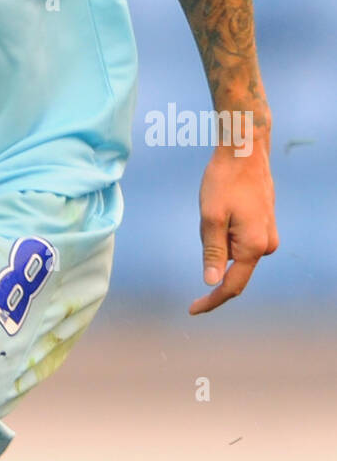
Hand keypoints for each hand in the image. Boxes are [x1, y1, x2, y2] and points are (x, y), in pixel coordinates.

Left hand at [190, 146, 277, 314]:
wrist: (245, 152)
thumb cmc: (225, 181)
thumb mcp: (211, 217)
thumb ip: (212, 251)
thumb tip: (211, 282)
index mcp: (253, 247)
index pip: (231, 285)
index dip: (212, 300)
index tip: (192, 309)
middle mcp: (266, 246)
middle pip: (231, 265)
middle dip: (212, 251)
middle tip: (206, 216)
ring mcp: (268, 235)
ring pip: (234, 250)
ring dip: (218, 237)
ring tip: (216, 205)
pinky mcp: (265, 225)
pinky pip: (239, 238)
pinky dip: (226, 229)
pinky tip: (225, 205)